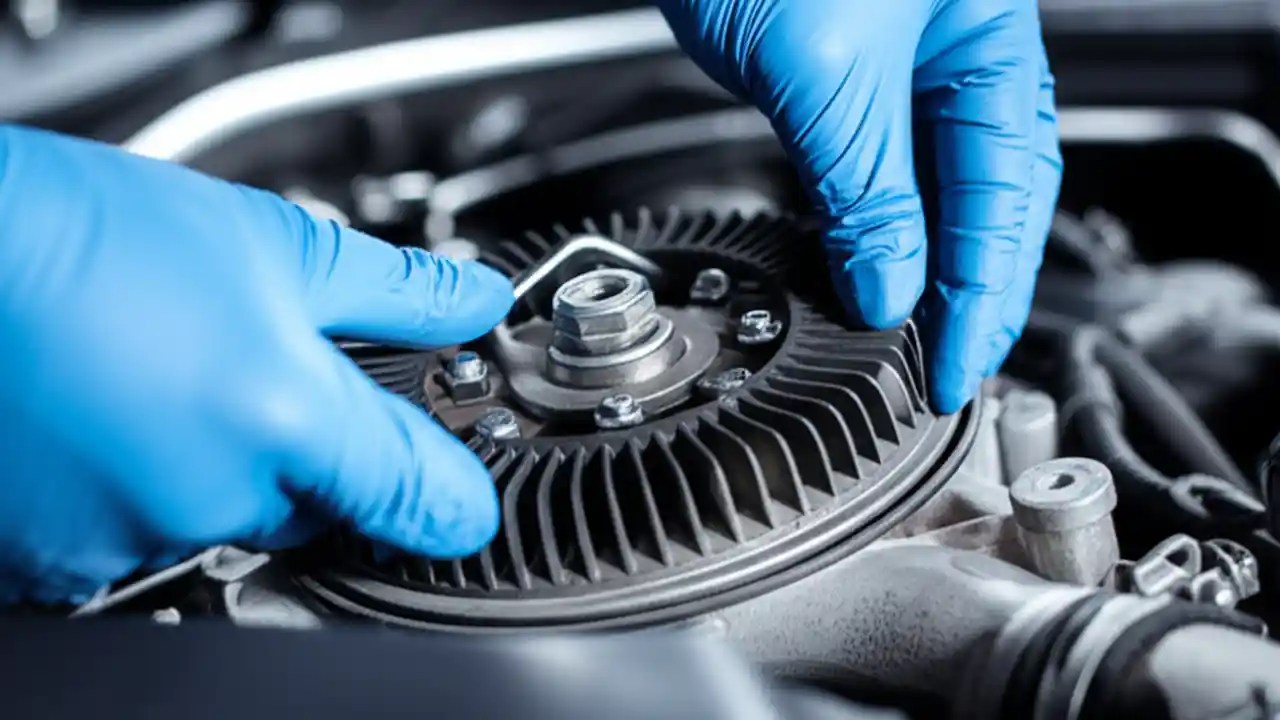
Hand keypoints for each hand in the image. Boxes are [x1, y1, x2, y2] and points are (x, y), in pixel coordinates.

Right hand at [0, 125, 512, 603]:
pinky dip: (146, 490)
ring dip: (220, 465)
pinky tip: (119, 415)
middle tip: (258, 370)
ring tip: (170, 373)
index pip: (416, 495)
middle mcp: (211, 492)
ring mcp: (131, 535)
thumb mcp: (269, 242)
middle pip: (320, 504)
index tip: (464, 498)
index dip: (453, 497)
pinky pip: (143, 541)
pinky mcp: (60, 564)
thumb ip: (392, 291)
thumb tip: (468, 300)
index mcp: (282, 414)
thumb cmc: (78, 236)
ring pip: (229, 518)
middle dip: (312, 451)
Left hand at [657, 0, 1061, 411]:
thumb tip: (888, 291)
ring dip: (920, 270)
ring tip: (910, 344)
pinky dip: (872, 232)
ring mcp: (901, 72)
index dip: (986, 294)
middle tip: (944, 371)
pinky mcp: (843, 82)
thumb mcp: (827, 79)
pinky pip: (875, 174)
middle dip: (969, 292)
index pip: (1006, 197)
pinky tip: (867, 276)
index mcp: (987, 44)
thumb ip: (865, 193)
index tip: (960, 366)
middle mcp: (956, 59)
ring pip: (929, 194)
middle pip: (984, 203)